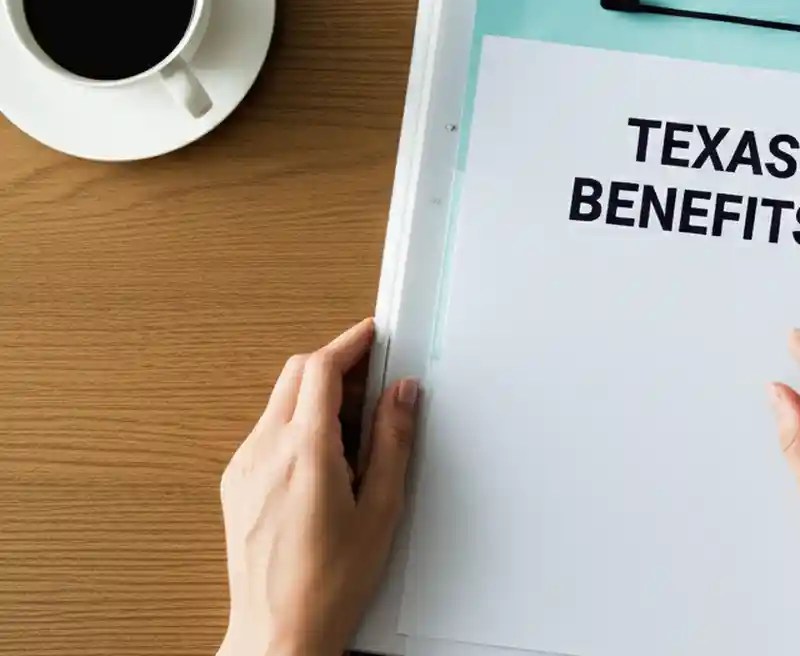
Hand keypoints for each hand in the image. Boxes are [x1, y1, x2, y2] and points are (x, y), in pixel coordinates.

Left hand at [218, 319, 419, 655]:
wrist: (278, 631)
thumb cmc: (330, 584)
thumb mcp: (381, 510)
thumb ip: (393, 442)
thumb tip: (401, 394)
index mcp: (306, 453)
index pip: (321, 368)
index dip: (350, 342)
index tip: (374, 335)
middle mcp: (265, 451)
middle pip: (295, 373)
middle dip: (335, 363)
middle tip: (374, 376)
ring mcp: (244, 466)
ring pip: (280, 399)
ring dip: (316, 393)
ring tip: (357, 426)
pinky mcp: (236, 482)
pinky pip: (267, 429)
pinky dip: (297, 421)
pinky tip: (327, 455)